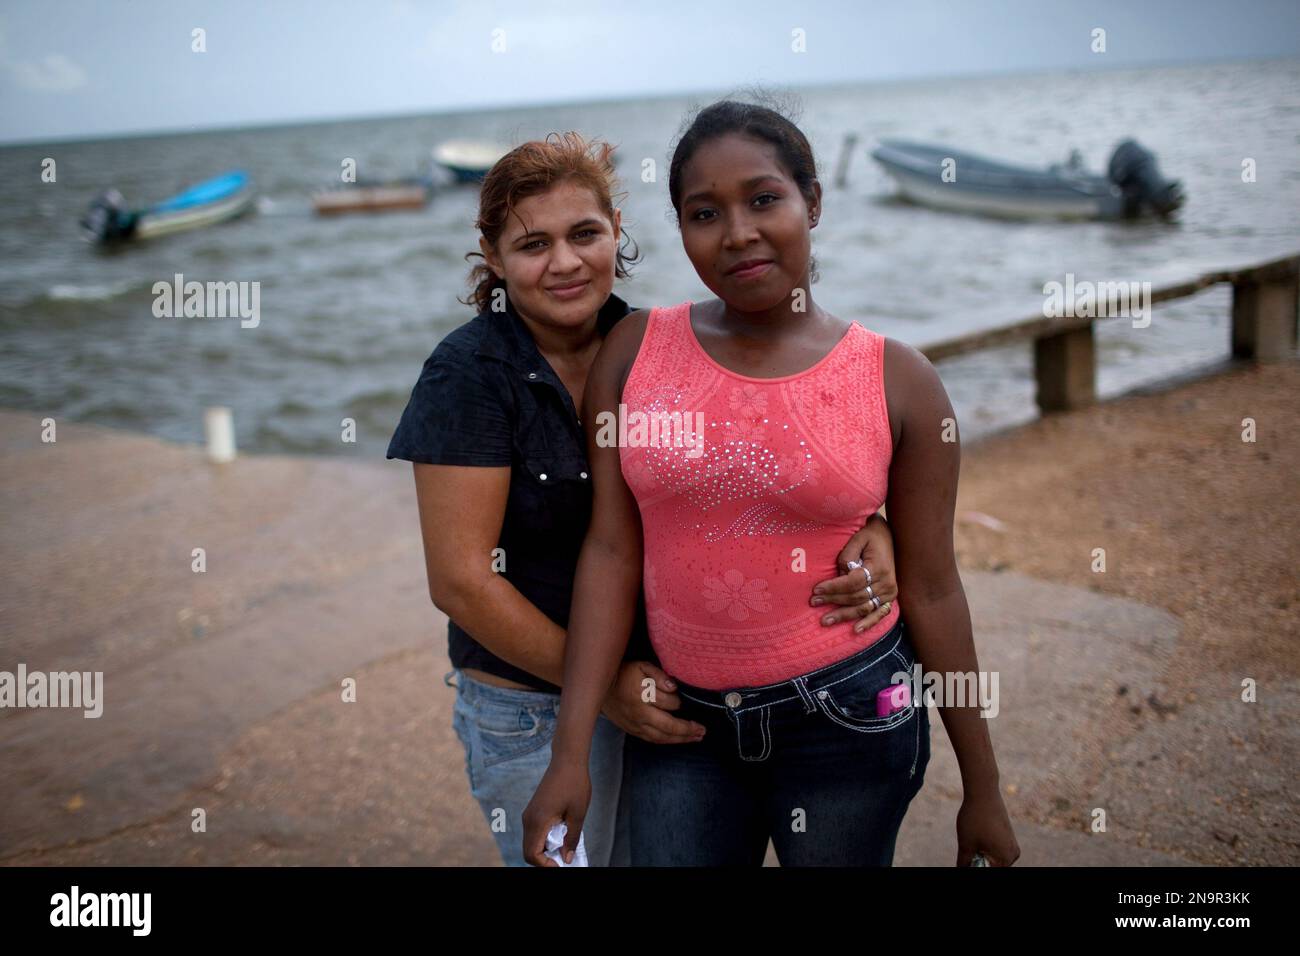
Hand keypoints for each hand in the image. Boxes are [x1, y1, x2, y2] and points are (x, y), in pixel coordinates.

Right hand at [522, 758, 591, 866]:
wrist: (567, 760)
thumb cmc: (575, 784)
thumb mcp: (578, 815)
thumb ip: (571, 839)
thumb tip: (566, 859)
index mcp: (538, 821)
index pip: (532, 855)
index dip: (546, 865)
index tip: (562, 864)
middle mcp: (529, 819)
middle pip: (528, 852)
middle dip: (545, 860)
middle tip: (564, 858)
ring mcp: (529, 814)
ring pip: (531, 843)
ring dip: (545, 850)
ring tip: (565, 846)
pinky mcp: (533, 810)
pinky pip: (534, 832)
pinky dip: (544, 840)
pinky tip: (561, 834)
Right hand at [601, 660, 705, 744]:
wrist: (598, 688)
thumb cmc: (623, 674)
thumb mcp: (641, 666)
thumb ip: (658, 674)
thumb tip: (673, 687)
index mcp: (642, 695)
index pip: (669, 703)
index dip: (680, 701)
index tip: (686, 699)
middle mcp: (639, 714)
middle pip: (668, 726)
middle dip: (687, 729)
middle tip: (702, 730)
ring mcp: (635, 725)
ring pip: (661, 737)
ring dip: (680, 739)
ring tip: (696, 737)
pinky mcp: (631, 730)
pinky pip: (652, 739)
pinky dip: (667, 741)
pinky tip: (677, 740)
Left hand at [811, 514, 898, 632]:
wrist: (890, 538)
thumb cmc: (870, 538)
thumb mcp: (857, 539)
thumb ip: (847, 556)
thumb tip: (841, 574)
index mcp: (878, 567)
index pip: (852, 582)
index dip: (833, 587)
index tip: (816, 589)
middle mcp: (886, 582)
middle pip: (856, 597)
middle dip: (833, 600)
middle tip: (814, 602)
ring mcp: (890, 592)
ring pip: (864, 608)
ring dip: (844, 615)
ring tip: (825, 620)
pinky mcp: (890, 598)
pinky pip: (879, 614)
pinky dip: (868, 623)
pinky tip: (855, 630)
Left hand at [956, 789, 1019, 865]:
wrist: (983, 792)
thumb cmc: (975, 818)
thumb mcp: (965, 845)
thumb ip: (964, 863)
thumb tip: (962, 869)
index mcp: (1005, 860)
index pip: (988, 872)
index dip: (975, 867)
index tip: (966, 859)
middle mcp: (1013, 855)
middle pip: (992, 866)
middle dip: (978, 863)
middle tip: (966, 853)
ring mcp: (1012, 845)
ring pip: (992, 858)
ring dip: (980, 855)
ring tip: (971, 842)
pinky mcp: (1008, 836)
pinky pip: (995, 849)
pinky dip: (984, 847)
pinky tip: (976, 836)